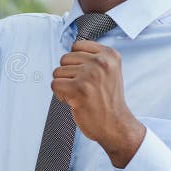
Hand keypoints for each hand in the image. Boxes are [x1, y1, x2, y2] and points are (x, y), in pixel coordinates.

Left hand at [51, 41, 145, 167]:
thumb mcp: (109, 71)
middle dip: (69, 74)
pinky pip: (55, 84)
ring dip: (64, 85)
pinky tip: (74, 101)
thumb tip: (70, 50)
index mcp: (109, 55)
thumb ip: (93, 57)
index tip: (85, 75)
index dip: (75, 62)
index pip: (77, 46)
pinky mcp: (79, 88)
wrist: (116, 125)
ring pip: (57, 72)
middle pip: (65, 58)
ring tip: (80, 95)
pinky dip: (60, 95)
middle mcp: (101, 62)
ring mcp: (90, 74)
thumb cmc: (109, 100)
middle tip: (83, 88)